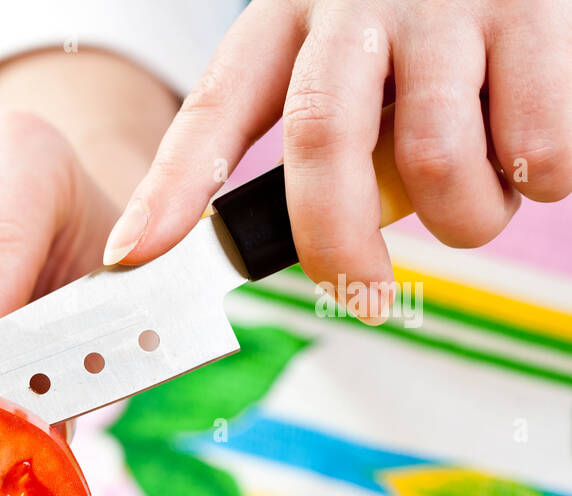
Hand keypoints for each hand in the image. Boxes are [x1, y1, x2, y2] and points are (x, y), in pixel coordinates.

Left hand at [104, 0, 571, 320]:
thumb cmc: (426, 23)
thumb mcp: (347, 55)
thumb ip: (316, 132)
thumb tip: (270, 248)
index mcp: (289, 17)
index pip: (213, 109)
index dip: (169, 189)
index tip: (129, 258)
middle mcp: (356, 4)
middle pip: (319, 144)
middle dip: (337, 245)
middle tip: (364, 300)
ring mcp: (445, 5)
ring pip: (434, 160)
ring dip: (463, 216)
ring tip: (475, 199)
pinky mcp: (534, 13)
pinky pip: (535, 146)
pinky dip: (538, 179)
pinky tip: (529, 158)